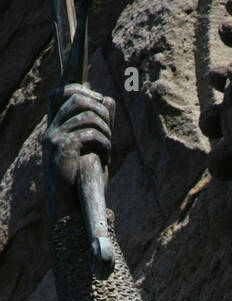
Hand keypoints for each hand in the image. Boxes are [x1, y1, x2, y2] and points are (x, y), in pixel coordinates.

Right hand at [43, 83, 114, 222]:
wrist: (69, 209)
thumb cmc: (82, 182)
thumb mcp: (91, 150)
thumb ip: (99, 126)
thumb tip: (110, 99)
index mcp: (56, 128)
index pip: (63, 93)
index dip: (84, 91)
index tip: (102, 102)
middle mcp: (52, 130)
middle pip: (77, 98)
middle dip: (100, 109)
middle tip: (110, 129)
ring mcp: (56, 138)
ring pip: (87, 115)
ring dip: (105, 130)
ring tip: (108, 147)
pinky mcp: (64, 148)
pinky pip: (90, 133)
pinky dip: (104, 143)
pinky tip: (106, 157)